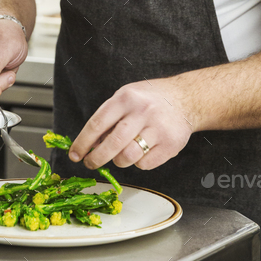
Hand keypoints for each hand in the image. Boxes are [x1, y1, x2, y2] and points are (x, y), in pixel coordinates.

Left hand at [68, 77, 193, 170]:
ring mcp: (158, 129)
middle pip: (112, 144)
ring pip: (127, 157)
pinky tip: (141, 151)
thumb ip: (109, 117)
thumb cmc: (150, 99)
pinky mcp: (170, 145)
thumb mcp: (127, 97)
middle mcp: (142, 112)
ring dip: (119, 161)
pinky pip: (145, 164)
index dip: (82, 142)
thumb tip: (90, 144)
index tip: (75, 154)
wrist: (186, 98)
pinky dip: (138, 163)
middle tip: (90, 163)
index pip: (98, 123)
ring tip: (120, 155)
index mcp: (126, 98)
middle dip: (96, 159)